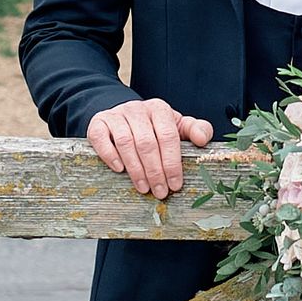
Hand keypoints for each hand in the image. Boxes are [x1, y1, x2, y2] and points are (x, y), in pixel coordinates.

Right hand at [86, 97, 212, 198]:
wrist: (122, 116)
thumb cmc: (153, 127)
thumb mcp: (175, 126)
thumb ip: (195, 130)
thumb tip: (203, 140)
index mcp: (159, 109)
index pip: (168, 136)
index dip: (172, 162)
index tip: (175, 184)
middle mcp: (137, 109)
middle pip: (147, 142)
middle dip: (155, 171)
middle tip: (160, 192)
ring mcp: (116, 115)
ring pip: (126, 142)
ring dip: (136, 168)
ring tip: (143, 188)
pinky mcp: (98, 123)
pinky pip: (101, 139)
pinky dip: (110, 155)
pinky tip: (119, 170)